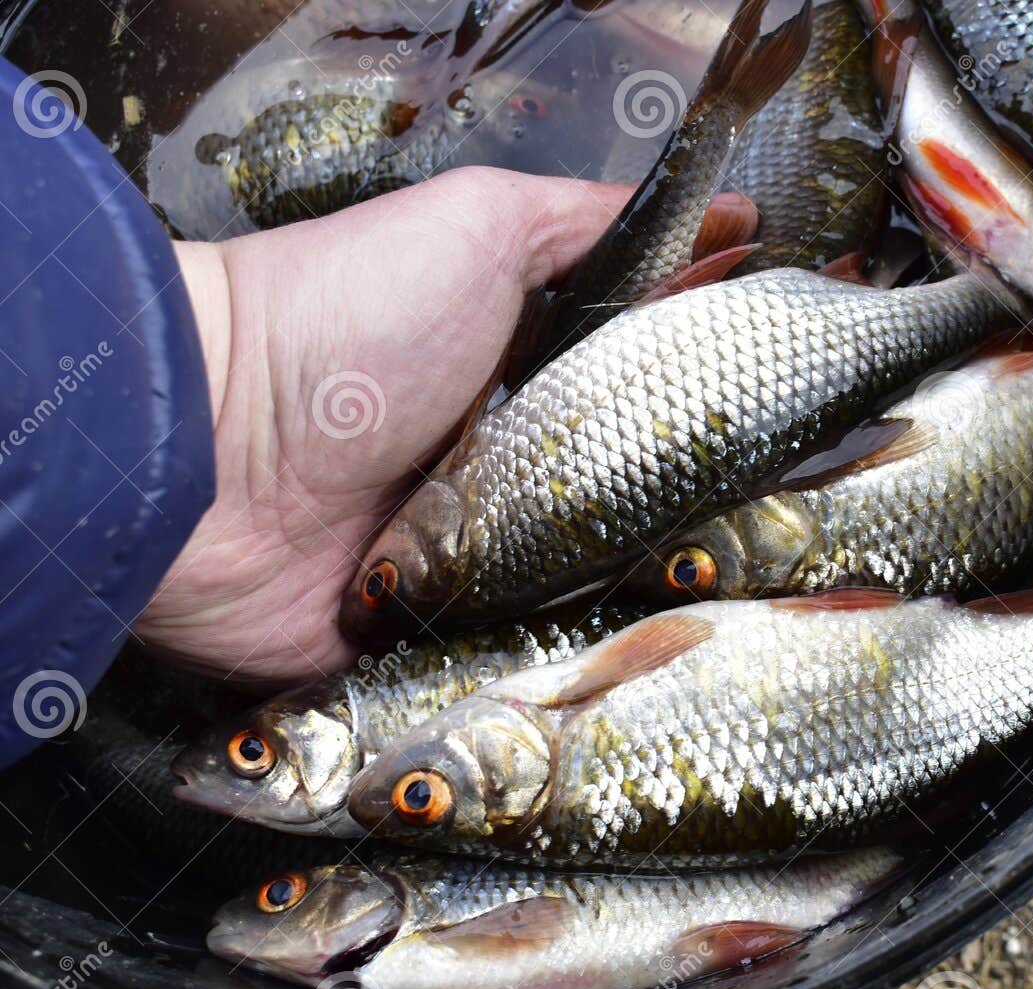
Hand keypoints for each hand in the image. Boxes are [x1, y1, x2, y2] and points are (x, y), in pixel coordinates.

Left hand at [139, 167, 755, 684]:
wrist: (206, 452)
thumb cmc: (341, 324)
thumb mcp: (480, 228)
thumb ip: (594, 221)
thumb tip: (728, 220)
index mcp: (532, 380)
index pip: (655, 407)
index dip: (721, 419)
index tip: (791, 434)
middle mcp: (514, 474)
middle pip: (638, 511)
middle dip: (698, 531)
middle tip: (769, 542)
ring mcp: (477, 566)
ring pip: (597, 601)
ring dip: (647, 612)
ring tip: (726, 626)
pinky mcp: (435, 646)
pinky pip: (520, 672)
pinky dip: (566, 677)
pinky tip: (637, 689)